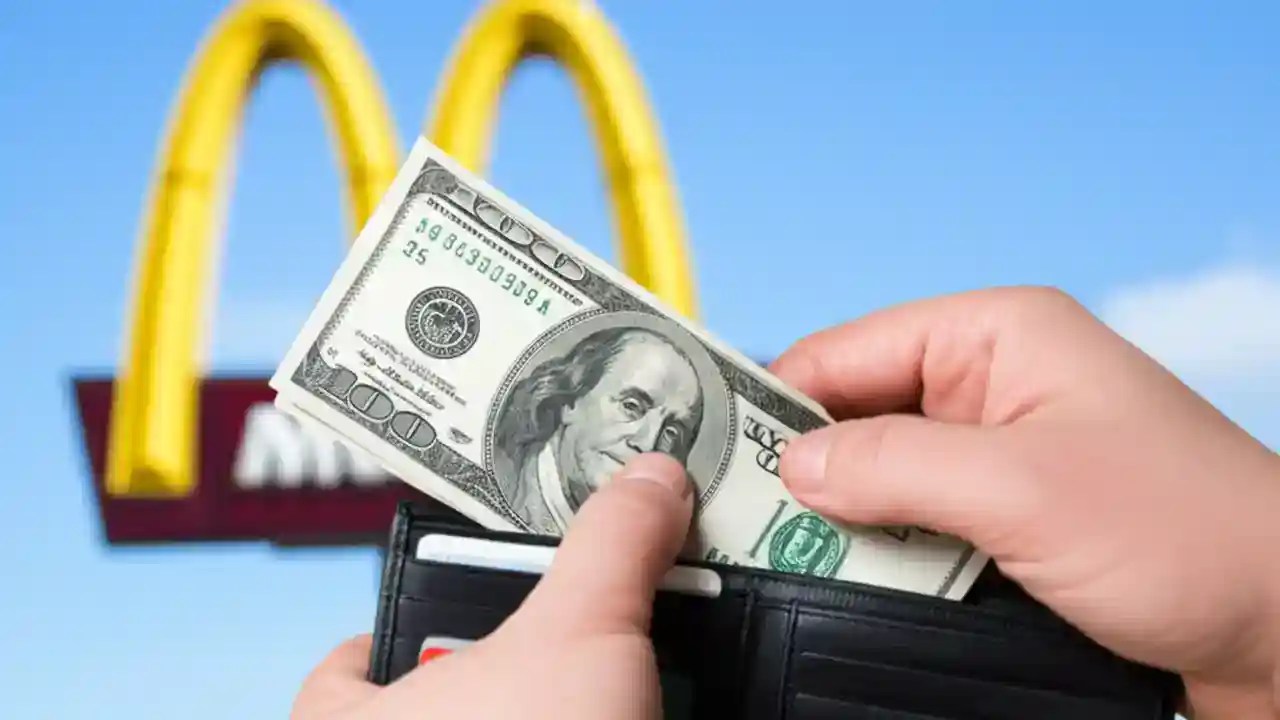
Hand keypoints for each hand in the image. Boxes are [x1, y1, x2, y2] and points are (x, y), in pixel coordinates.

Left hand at [291, 453, 693, 719]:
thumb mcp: (577, 634)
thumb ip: (610, 546)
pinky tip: (655, 717)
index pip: (352, 660)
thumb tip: (650, 478)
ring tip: (642, 674)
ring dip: (587, 703)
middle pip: (458, 691)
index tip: (473, 588)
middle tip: (596, 625)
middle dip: (531, 661)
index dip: (409, 619)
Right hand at [771, 287, 1279, 718]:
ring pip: (877, 478)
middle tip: (744, 524)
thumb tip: (792, 467)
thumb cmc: (1192, 532)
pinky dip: (883, 555)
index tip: (709, 453)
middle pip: (852, 415)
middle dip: (804, 472)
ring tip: (799, 562)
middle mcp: (989, 386)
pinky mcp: (1005, 519)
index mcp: (994, 335)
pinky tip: (861, 584)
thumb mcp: (1021, 488)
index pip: (845, 349)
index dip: (773, 399)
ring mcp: (996, 456)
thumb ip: (893, 464)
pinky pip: (914, 525)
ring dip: (844, 523)